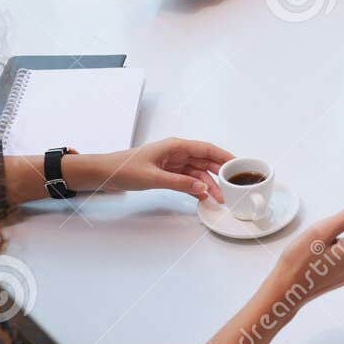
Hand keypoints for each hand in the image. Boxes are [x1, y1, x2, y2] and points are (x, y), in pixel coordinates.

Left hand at [66, 137, 232, 200]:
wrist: (105, 174)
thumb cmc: (125, 168)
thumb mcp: (154, 177)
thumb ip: (180, 183)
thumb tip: (203, 189)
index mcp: (175, 146)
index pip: (206, 149)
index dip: (224, 156)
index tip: (238, 164)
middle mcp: (177, 152)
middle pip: (205, 161)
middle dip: (219, 174)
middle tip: (232, 187)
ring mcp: (172, 163)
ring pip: (197, 172)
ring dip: (207, 184)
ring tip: (218, 198)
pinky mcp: (167, 173)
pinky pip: (187, 179)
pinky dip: (195, 187)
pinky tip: (202, 197)